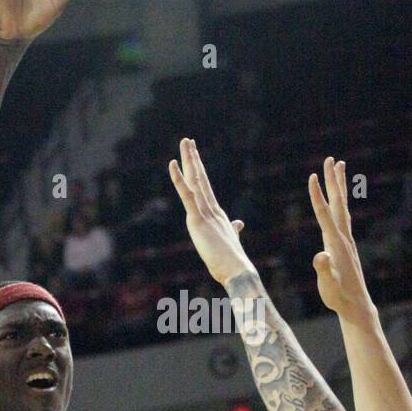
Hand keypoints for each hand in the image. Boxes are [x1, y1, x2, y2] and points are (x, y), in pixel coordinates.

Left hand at [169, 138, 249, 285]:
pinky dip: (179, 179)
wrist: (238, 270)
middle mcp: (213, 209)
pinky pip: (187, 195)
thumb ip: (233, 230)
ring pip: (195, 181)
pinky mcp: (198, 219)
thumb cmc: (233, 261)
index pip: (206, 188)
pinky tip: (173, 164)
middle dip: (194, 158)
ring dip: (189, 160)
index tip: (195, 156)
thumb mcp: (231, 240)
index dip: (199, 170)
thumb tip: (238, 223)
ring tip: (185, 142)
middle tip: (188, 140)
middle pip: (201, 178)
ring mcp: (206, 212)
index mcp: (218, 214)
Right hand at [308, 158, 376, 325]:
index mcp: (336, 243)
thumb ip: (323, 270)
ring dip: (339, 187)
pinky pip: (343, 217)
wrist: (356, 305)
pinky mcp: (346, 245)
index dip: (318, 195)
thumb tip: (320, 256)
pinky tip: (338, 201)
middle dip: (333, 181)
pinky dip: (339, 203)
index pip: (325, 214)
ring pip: (343, 207)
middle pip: (338, 203)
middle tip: (331, 160)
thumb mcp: (328, 286)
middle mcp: (343, 237)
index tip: (312, 176)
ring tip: (339, 168)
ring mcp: (346, 240)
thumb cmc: (339, 297)